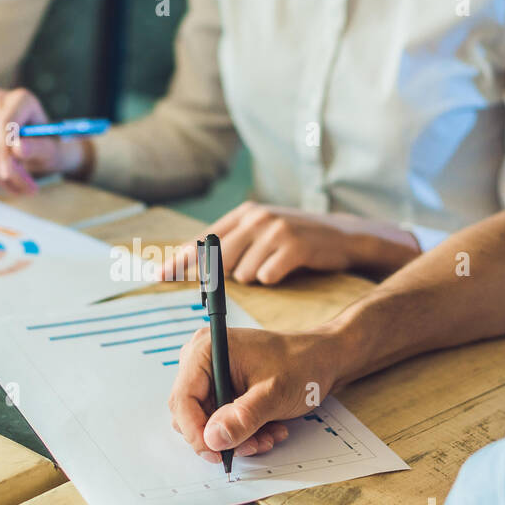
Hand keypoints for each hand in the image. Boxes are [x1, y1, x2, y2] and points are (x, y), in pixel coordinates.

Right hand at [0, 88, 85, 193]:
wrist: (37, 148)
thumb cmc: (46, 147)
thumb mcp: (49, 150)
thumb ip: (36, 148)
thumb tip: (17, 147)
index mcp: (22, 99)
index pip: (4, 123)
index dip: (3, 150)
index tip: (8, 174)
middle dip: (3, 168)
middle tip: (23, 190)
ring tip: (14, 189)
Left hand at [158, 203, 418, 284]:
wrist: (344, 236)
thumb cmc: (297, 240)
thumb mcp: (263, 233)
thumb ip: (232, 245)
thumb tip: (195, 266)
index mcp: (243, 214)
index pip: (202, 239)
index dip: (180, 259)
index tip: (159, 274)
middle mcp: (256, 218)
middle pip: (218, 258)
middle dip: (217, 279)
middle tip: (224, 290)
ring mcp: (275, 229)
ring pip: (242, 272)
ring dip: (253, 278)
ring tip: (271, 270)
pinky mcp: (294, 244)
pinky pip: (267, 276)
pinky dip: (272, 279)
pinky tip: (284, 271)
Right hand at [168, 327, 343, 462]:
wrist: (323, 359)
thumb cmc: (301, 364)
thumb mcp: (274, 393)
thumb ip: (243, 418)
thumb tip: (212, 439)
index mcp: (206, 350)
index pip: (183, 398)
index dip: (195, 431)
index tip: (215, 453)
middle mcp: (202, 360)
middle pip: (190, 413)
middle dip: (221, 435)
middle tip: (252, 445)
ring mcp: (212, 375)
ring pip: (207, 422)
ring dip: (237, 437)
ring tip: (267, 436)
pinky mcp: (223, 388)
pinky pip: (221, 420)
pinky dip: (243, 431)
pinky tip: (268, 429)